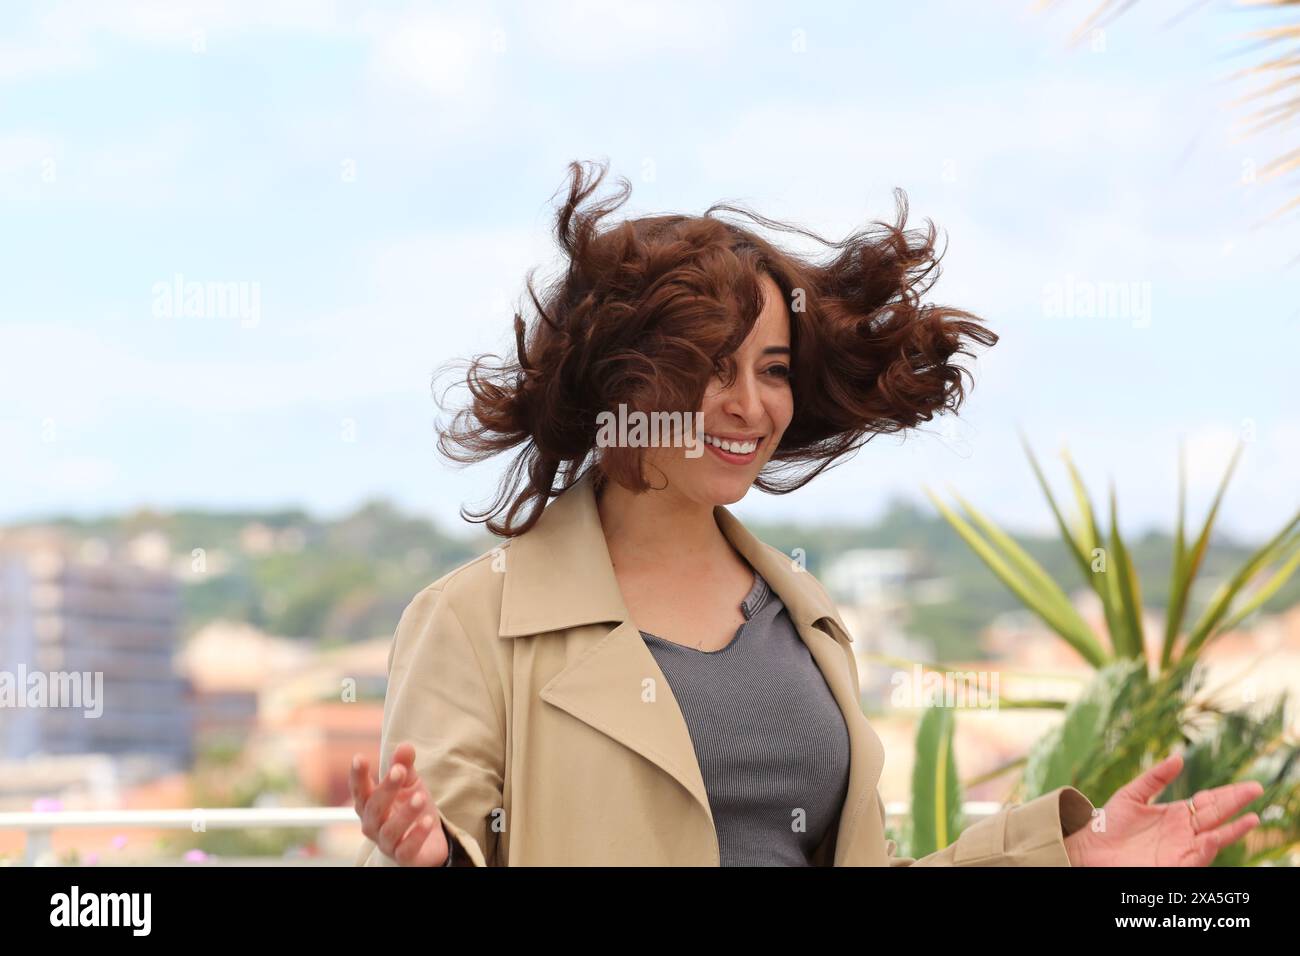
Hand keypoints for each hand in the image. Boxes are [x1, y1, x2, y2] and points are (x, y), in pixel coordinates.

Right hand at [351, 741, 449, 865]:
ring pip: (389, 830)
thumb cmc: (413, 808)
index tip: (360, 757)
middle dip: (386, 789)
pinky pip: (406, 849)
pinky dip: (416, 836)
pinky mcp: (404, 858)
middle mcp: (374, 825)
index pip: (360, 790)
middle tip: (399, 771)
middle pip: (373, 808)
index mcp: (371, 805)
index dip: (358, 776)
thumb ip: (405, 766)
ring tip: (420, 797)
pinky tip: (427, 821)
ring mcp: (387, 844)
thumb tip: (405, 746)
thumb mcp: (411, 784)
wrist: (430, 841)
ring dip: (404, 813)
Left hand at [1064, 751, 1263, 865]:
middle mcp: (1183, 832)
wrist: (1090, 849)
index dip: (1227, 793)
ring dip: (1233, 830)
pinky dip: (1207, 848)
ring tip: (1251, 818)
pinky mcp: (1172, 864)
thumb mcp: (1132, 794)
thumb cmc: (1109, 824)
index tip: (1248, 785)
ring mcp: (1180, 848)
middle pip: (1216, 816)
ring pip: (1214, 838)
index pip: (1208, 802)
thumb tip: (1178, 757)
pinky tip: (1215, 837)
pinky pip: (1195, 856)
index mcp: (1175, 814)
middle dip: (1237, 803)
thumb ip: (1154, 777)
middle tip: (1257, 789)